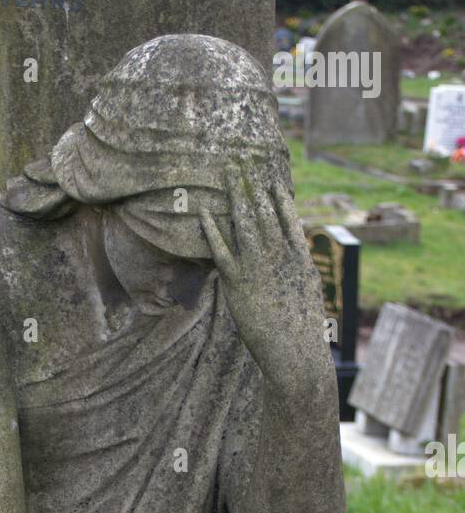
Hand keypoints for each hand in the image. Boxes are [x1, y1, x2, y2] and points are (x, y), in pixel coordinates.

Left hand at [200, 162, 332, 401]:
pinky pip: (223, 250)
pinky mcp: (239, 283)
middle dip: (251, 184)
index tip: (267, 173)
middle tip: (241, 159)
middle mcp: (279, 255)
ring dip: (235, 195)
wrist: (295, 353)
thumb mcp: (306, 292)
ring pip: (245, 222)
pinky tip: (205, 211)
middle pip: (263, 210)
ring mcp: (258, 267)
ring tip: (227, 172)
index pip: (286, 214)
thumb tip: (294, 256)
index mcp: (298, 256)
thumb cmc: (301, 330)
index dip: (275, 192)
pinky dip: (213, 229)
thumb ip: (298, 269)